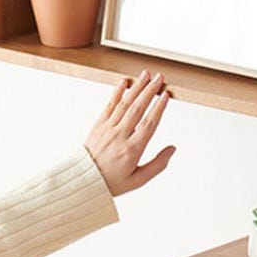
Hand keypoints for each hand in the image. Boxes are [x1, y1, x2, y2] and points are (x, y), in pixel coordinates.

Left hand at [84, 69, 174, 196]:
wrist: (84, 180)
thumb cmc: (112, 181)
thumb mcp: (138, 180)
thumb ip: (158, 165)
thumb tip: (172, 149)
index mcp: (132, 150)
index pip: (149, 124)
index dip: (159, 108)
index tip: (166, 96)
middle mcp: (119, 136)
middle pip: (138, 108)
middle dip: (150, 90)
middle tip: (160, 78)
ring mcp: (108, 128)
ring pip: (125, 103)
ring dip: (137, 87)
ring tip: (146, 74)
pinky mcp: (99, 124)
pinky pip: (109, 104)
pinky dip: (117, 91)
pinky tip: (125, 82)